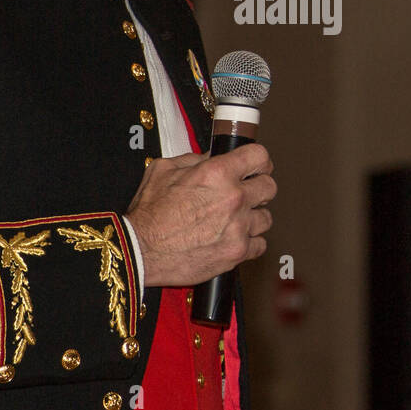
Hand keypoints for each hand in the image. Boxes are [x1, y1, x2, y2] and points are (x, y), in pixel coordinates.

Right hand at [124, 143, 275, 287]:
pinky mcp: (237, 253)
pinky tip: (236, 238)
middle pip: (269, 186)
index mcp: (217, 173)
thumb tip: (211, 157)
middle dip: (258, 187)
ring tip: (238, 218)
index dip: (258, 159)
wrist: (141, 250)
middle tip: (247, 191)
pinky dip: (250, 242)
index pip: (259, 156)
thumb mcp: (164, 170)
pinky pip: (260, 245)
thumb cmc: (149, 213)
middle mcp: (233, 199)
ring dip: (254, 216)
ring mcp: (238, 228)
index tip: (256, 165)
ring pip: (266, 217)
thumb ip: (194, 159)